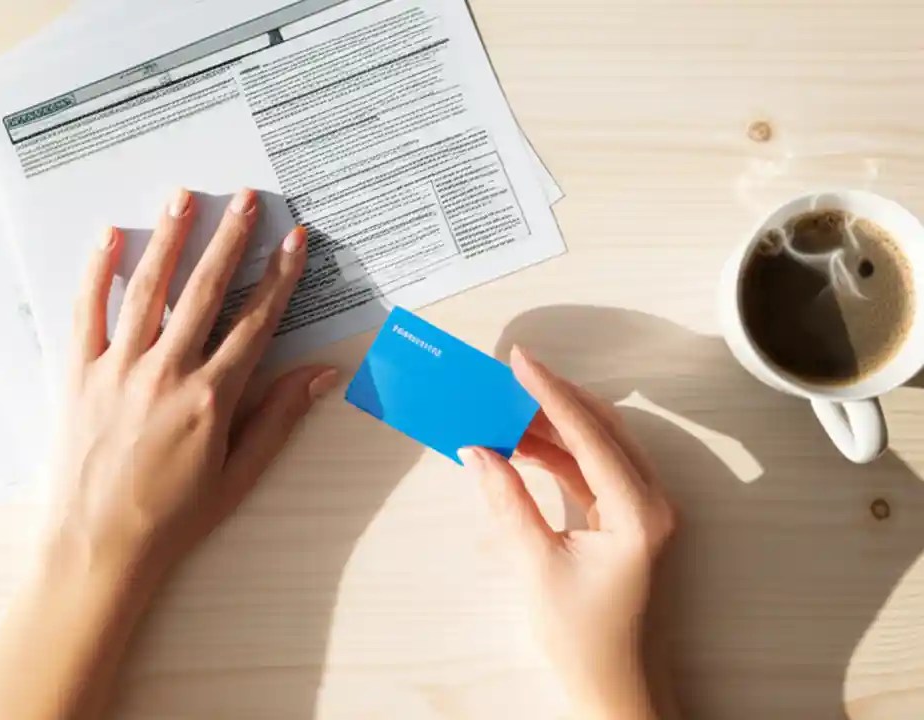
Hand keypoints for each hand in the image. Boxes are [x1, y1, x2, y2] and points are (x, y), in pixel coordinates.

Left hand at [48, 187, 338, 583]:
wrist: (99, 547)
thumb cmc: (173, 518)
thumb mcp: (238, 474)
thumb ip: (278, 418)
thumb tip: (322, 374)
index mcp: (211, 398)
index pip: (255, 322)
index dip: (280, 277)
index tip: (295, 240)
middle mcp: (166, 373)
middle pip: (205, 291)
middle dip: (230, 239)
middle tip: (247, 198)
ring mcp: (118, 369)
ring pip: (148, 290)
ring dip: (170, 239)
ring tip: (185, 197)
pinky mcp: (78, 375)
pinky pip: (86, 312)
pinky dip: (97, 271)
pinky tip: (110, 236)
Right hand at [461, 347, 677, 719]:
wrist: (618, 690)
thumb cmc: (586, 641)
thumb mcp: (536, 567)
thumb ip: (507, 501)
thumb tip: (479, 450)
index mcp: (638, 512)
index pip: (589, 433)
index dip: (549, 392)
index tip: (518, 360)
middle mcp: (651, 503)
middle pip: (601, 428)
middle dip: (552, 399)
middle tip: (508, 376)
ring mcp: (643, 512)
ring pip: (597, 447)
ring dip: (552, 426)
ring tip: (503, 408)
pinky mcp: (628, 522)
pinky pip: (592, 472)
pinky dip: (558, 455)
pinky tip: (521, 445)